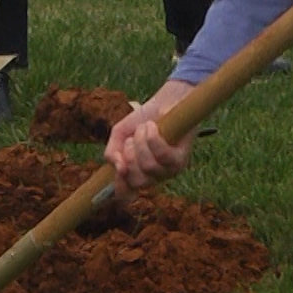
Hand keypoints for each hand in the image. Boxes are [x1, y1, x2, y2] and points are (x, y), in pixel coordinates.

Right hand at [103, 80, 195, 197]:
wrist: (165, 103)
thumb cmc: (142, 119)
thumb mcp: (120, 134)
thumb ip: (112, 152)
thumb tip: (119, 169)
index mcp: (138, 172)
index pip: (128, 190)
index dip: (120, 186)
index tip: (117, 171)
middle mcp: (154, 176)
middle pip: (136, 180)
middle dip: (129, 155)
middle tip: (132, 138)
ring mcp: (169, 170)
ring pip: (148, 166)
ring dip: (140, 142)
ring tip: (145, 127)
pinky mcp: (181, 160)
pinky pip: (162, 155)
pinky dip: (153, 138)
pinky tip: (153, 126)